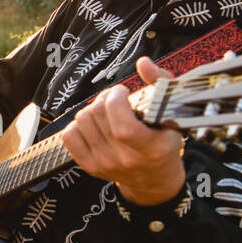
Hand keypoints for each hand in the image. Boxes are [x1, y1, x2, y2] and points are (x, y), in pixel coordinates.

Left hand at [60, 57, 185, 205]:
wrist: (153, 180)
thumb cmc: (163, 142)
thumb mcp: (172, 113)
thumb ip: (160, 83)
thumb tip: (143, 63)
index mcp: (150, 148)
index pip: (122, 126)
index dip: (116, 101)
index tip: (124, 93)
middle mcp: (126, 159)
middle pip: (98, 116)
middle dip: (105, 98)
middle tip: (116, 99)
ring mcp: (104, 164)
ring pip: (82, 121)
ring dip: (92, 109)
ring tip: (106, 112)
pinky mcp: (89, 166)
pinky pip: (69, 136)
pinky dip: (78, 124)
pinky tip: (94, 124)